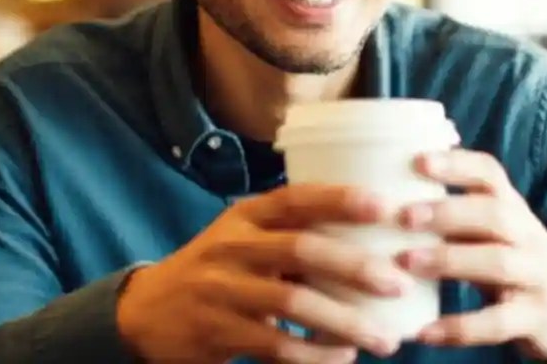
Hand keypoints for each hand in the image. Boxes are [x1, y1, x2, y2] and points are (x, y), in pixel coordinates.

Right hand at [116, 183, 410, 363]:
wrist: (148, 313)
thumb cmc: (217, 271)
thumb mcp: (243, 240)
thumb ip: (290, 235)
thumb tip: (372, 238)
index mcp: (244, 216)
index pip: (295, 198)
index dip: (340, 199)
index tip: (386, 206)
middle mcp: (231, 246)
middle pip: (299, 249)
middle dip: (354, 267)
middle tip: (398, 283)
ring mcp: (220, 288)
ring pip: (291, 303)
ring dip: (343, 322)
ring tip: (384, 338)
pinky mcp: (215, 330)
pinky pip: (273, 344)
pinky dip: (313, 354)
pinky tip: (342, 356)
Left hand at [395, 150, 546, 360]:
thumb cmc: (510, 256)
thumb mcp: (491, 227)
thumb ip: (453, 209)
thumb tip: (384, 188)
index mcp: (510, 206)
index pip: (490, 174)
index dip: (457, 164)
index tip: (418, 160)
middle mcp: (527, 236)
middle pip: (496, 214)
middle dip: (448, 212)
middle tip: (403, 216)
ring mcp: (535, 277)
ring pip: (499, 262)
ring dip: (449, 260)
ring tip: (404, 262)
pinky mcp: (534, 319)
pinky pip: (497, 323)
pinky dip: (460, 328)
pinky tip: (424, 332)